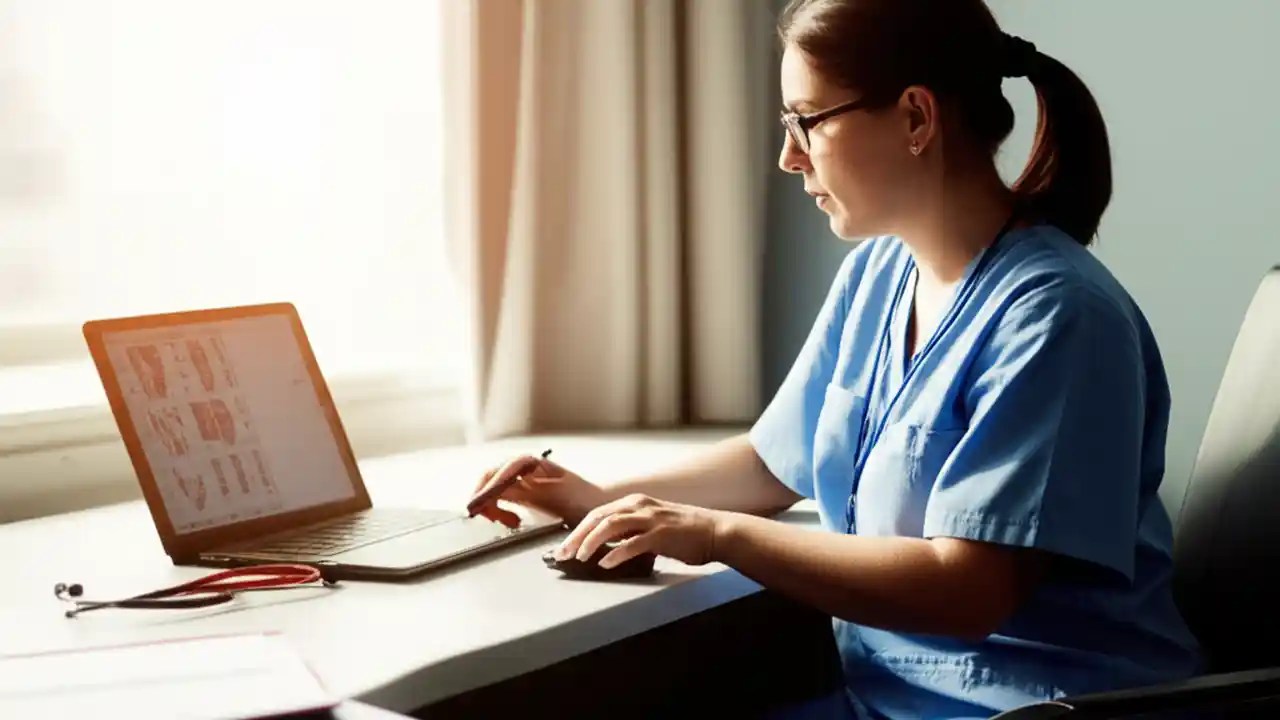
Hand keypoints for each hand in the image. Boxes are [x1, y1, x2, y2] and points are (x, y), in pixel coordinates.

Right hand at [468, 454, 608, 528]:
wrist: (597, 504)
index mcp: (531, 463)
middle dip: (485, 498)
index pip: (499, 472)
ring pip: (491, 487)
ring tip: (509, 522)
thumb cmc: (583, 498)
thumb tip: (502, 488)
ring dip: (491, 505)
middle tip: (493, 519)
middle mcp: (522, 466)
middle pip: (489, 477)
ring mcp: (520, 477)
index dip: (487, 489)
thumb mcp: (557, 496)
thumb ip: (529, 491)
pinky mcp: (521, 490)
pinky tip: (512, 520)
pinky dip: (498, 509)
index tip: (478, 506)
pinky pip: (499, 496)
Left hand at [552, 493, 723, 569]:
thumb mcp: (651, 524)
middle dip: (576, 537)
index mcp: (635, 502)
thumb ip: (629, 530)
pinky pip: (633, 543)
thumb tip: (605, 545)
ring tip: (580, 557)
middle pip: (598, 518)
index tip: (565, 548)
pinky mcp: (661, 534)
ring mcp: (650, 519)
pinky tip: (606, 563)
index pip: (597, 514)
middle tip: (562, 555)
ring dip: (591, 542)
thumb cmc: (684, 532)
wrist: (715, 531)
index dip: (578, 530)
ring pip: (611, 525)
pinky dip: (616, 553)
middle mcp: (639, 506)